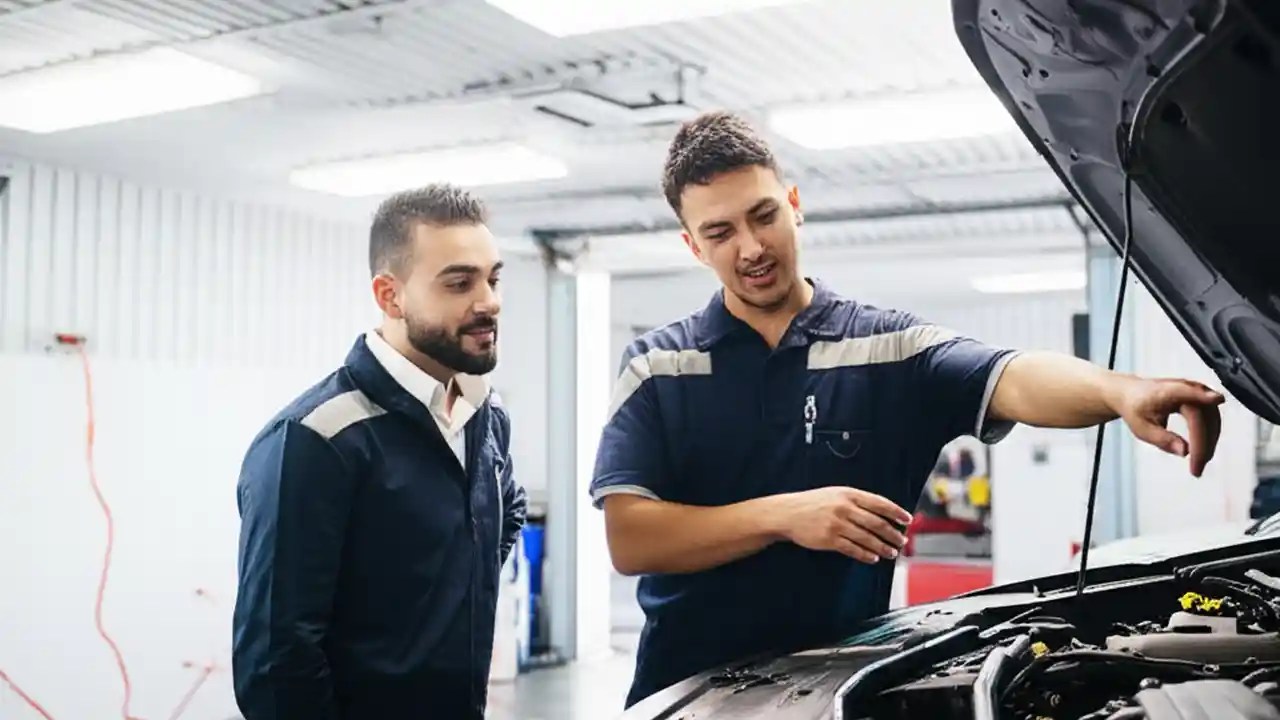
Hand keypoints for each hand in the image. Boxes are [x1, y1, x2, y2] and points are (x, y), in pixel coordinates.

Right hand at [775, 487, 912, 563]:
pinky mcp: (829, 540)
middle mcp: (844, 508)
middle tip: (901, 540)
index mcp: (848, 494)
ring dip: (883, 547)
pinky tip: (874, 557)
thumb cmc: (813, 503)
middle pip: (877, 523)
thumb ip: (856, 501)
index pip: (879, 503)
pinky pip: (853, 549)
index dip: (896, 512)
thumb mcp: (835, 494)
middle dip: (893, 534)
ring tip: (892, 552)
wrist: (787, 513)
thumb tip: (882, 513)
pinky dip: (866, 555)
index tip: (907, 520)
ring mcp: (836, 524)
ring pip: (867, 538)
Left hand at [1114, 377, 1224, 476]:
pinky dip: (1209, 437)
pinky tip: (1203, 452)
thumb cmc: (1135, 408)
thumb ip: (1162, 439)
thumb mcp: (1141, 428)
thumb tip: (1185, 452)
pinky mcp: (1201, 400)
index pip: (1188, 396)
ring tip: (1199, 464)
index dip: (1203, 396)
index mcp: (1167, 391)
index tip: (1217, 399)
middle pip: (1203, 416)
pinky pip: (1211, 420)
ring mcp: (1196, 393)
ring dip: (1209, 443)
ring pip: (1211, 419)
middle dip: (1203, 444)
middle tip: (1197, 467)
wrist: (1131, 395)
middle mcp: (1185, 388)